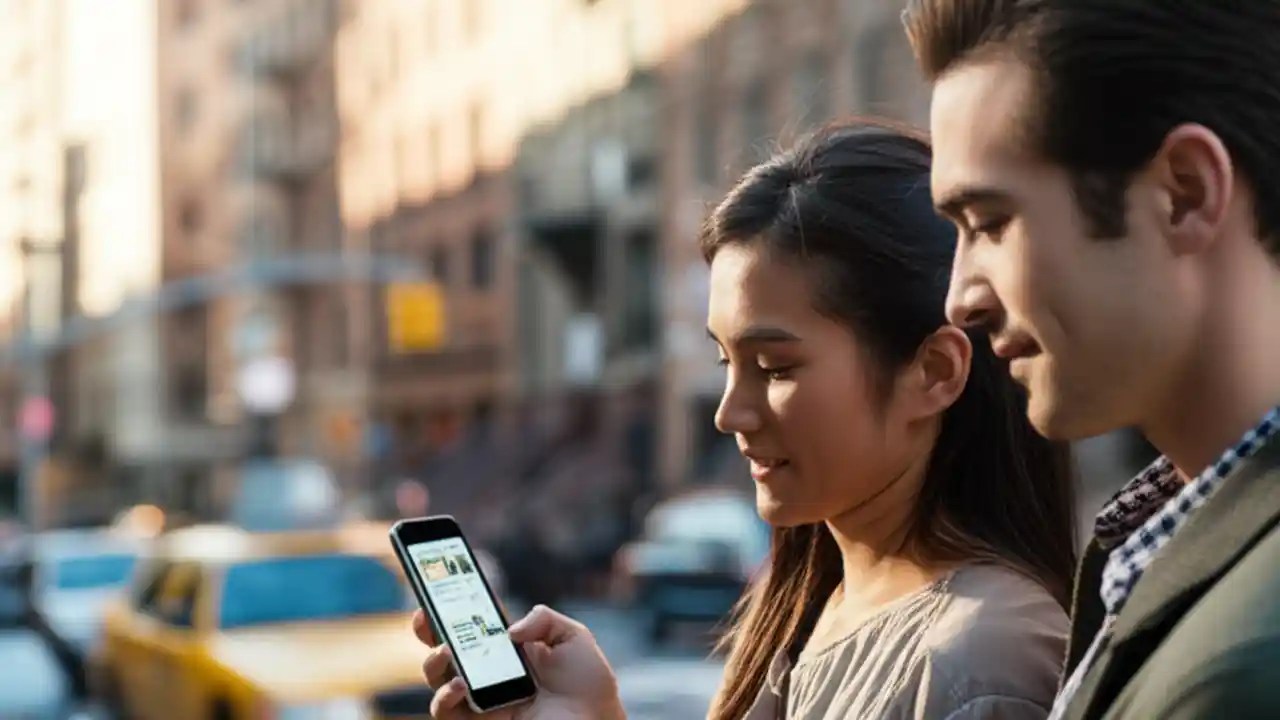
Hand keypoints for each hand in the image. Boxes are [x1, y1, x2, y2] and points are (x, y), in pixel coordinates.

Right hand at [414, 604, 626, 719]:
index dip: (452, 607)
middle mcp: (489, 671)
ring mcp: (482, 698)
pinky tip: (460, 686)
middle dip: (428, 629)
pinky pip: (446, 713)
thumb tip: (509, 630)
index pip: (472, 623)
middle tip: (424, 616)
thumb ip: (543, 619)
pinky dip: (443, 698)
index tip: (437, 588)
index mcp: (508, 648)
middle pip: (446, 648)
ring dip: (433, 663)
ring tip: (446, 652)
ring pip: (438, 680)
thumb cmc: (588, 684)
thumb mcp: (572, 637)